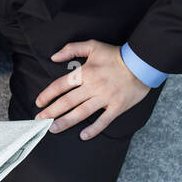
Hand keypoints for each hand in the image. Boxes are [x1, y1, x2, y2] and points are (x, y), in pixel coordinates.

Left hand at [34, 40, 150, 139]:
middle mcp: (93, 86)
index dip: (47, 95)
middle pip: (67, 101)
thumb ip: (71, 49)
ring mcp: (106, 98)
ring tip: (53, 129)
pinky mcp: (117, 106)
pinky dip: (94, 129)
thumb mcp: (92, 46)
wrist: (143, 62)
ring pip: (82, 112)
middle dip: (51, 112)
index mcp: (85, 72)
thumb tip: (53, 57)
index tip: (39, 103)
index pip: (61, 85)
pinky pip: (104, 120)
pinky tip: (83, 136)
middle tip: (39, 120)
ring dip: (66, 122)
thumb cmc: (116, 55)